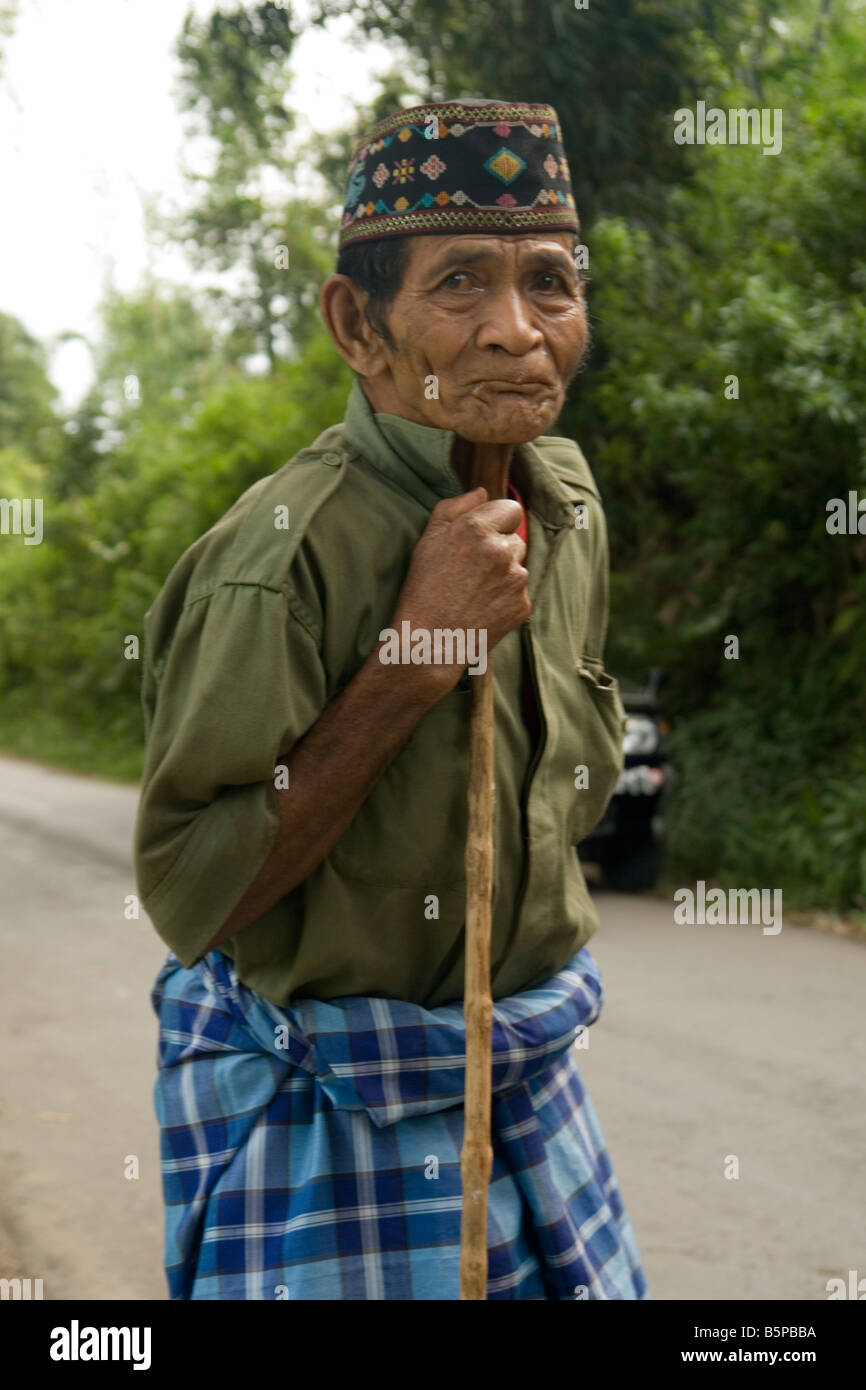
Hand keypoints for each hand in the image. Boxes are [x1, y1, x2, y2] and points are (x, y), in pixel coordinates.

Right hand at [386, 487, 530, 694]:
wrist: (429, 642)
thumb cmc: (423, 589)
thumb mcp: (428, 540)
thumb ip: (455, 507)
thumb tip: (481, 492)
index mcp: (478, 529)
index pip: (511, 508)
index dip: (497, 520)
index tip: (483, 536)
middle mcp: (502, 550)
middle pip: (514, 538)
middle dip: (498, 548)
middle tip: (471, 570)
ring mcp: (516, 579)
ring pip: (517, 566)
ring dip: (503, 574)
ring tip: (474, 591)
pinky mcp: (523, 605)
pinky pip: (518, 593)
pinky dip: (505, 599)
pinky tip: (482, 608)